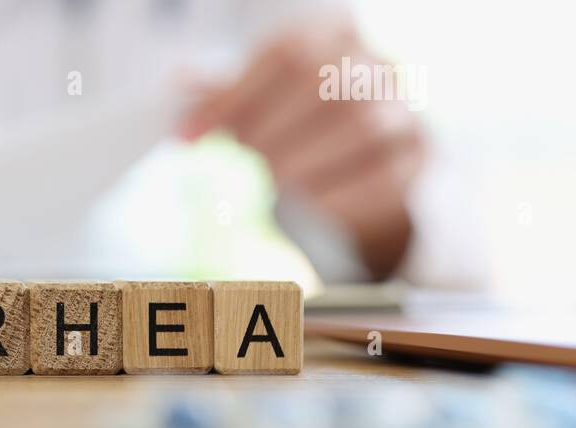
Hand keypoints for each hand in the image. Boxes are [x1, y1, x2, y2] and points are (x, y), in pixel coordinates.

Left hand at [180, 15, 422, 279]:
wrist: (369, 179)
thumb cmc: (306, 134)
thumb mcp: (268, 104)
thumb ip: (230, 94)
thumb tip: (180, 82)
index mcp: (335, 37)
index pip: (285, 55)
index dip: (234, 97)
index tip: (192, 137)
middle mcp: (377, 65)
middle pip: (321, 86)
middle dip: (264, 131)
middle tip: (226, 169)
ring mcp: (407, 110)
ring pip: (358, 128)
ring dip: (299, 166)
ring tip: (259, 192)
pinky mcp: (422, 160)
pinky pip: (384, 177)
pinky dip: (337, 198)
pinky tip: (301, 213)